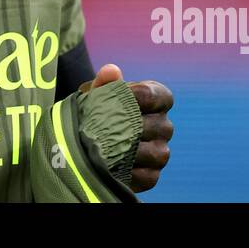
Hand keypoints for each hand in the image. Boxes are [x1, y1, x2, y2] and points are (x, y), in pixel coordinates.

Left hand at [80, 66, 173, 192]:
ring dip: (133, 151)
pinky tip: (113, 167)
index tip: (123, 95)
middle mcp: (163, 125)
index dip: (143, 95)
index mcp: (154, 100)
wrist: (85, 140)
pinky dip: (130, 173)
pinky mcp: (151, 175)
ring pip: (158, 153)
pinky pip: (148, 176)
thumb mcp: (95, 95)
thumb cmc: (95, 111)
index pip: (161, 96)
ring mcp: (160, 151)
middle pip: (161, 126)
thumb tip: (112, 71)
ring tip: (109, 147)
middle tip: (110, 126)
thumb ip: (103, 82)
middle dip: (135, 125)